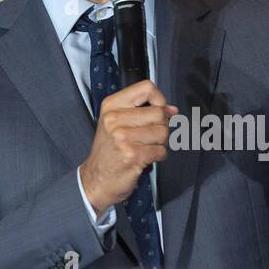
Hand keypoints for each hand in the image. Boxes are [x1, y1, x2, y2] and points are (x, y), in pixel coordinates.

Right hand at [79, 80, 176, 213]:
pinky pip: (161, 150)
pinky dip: (158, 156)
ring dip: (160, 143)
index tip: (159, 110)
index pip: (146, 88)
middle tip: (150, 136)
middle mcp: (114, 119)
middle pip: (159, 112)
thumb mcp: (116, 123)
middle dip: (162, 126)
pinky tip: (145, 158)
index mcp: (111, 106)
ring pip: (163, 132)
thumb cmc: (109, 152)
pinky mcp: (132, 155)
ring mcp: (122, 137)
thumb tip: (172, 109)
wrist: (96, 179)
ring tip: (146, 147)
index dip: (159, 99)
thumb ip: (143, 111)